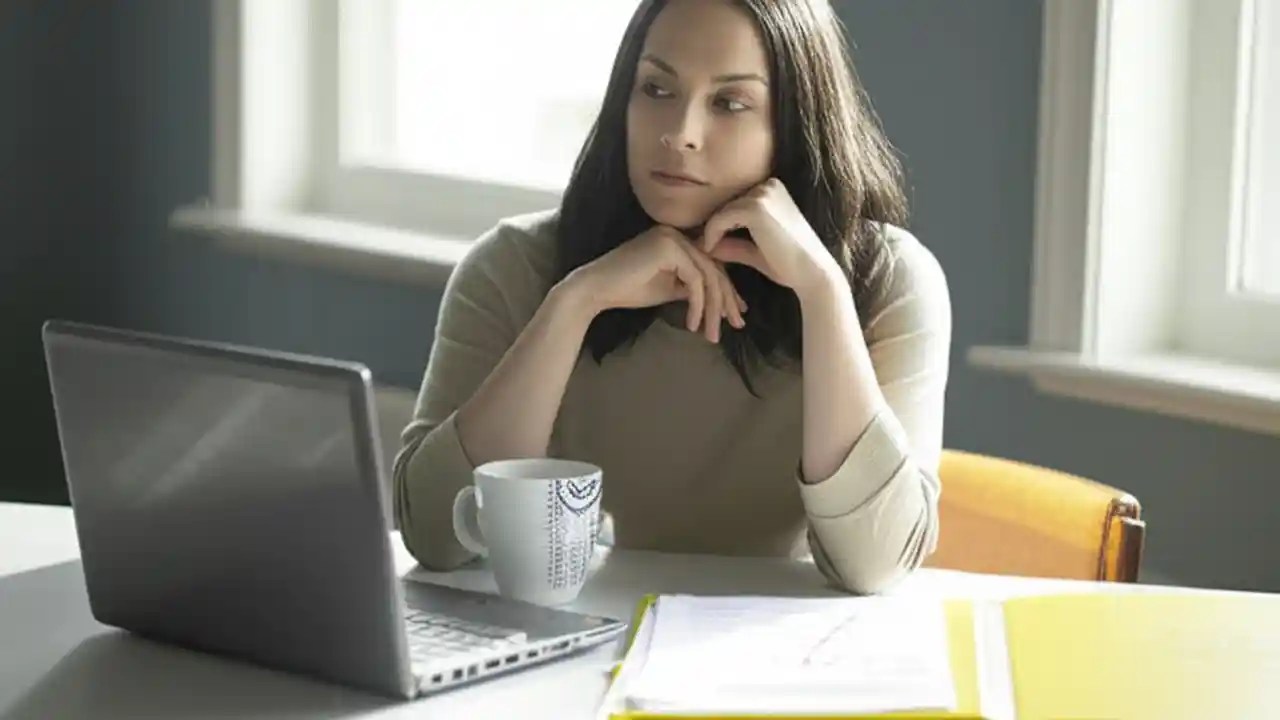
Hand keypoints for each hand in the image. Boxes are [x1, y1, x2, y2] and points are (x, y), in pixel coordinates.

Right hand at [566, 225, 746, 342]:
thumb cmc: (627, 290)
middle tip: (736, 325)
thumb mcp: (669, 289)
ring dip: (713, 308)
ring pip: (708, 275)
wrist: (595, 289)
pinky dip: (697, 304)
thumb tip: (717, 300)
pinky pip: (695, 278)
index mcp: (677, 240)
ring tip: (712, 334)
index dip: (726, 290)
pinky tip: (692, 323)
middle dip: (726, 300)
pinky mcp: (668, 247)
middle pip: (714, 268)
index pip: (710, 264)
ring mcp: (672, 237)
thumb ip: (691, 288)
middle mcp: (677, 233)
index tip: (735, 314)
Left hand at [700, 178, 842, 296]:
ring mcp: (763, 194)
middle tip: (703, 247)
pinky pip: (720, 219)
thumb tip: (703, 245)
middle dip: (713, 226)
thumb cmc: (788, 264)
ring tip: (707, 251)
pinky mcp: (755, 208)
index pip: (735, 202)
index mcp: (772, 189)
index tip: (707, 242)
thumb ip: (733, 245)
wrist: (812, 273)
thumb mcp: (755, 251)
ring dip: (710, 232)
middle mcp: (768, 186)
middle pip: (726, 204)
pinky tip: (710, 250)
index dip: (719, 223)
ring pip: (721, 211)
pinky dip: (711, 234)